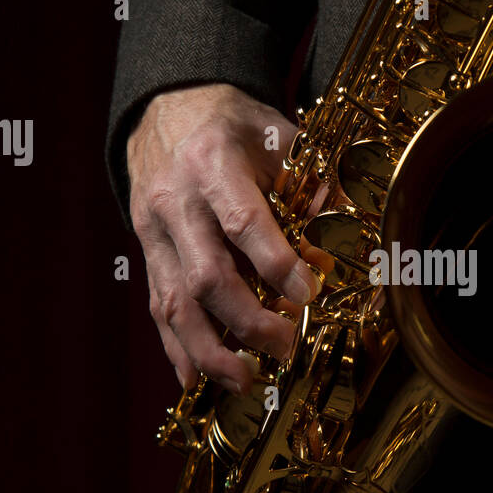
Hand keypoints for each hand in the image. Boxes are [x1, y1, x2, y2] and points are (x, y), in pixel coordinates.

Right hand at [127, 83, 320, 392]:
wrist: (168, 109)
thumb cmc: (235, 127)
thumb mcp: (278, 136)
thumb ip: (312, 183)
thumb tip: (346, 233)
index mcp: (212, 164)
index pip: (242, 223)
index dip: (276, 264)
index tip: (309, 294)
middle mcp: (175, 202)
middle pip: (205, 276)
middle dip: (247, 321)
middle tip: (285, 347)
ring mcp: (153, 232)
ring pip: (174, 303)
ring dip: (209, 350)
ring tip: (245, 382)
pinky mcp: (145, 254)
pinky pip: (157, 308)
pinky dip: (176, 348)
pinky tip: (196, 380)